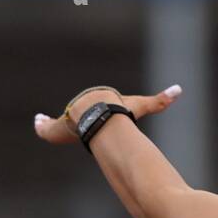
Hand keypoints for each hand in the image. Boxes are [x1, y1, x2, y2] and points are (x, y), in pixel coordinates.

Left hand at [32, 84, 182, 144]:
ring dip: (53, 123)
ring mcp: (68, 120)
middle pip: (76, 115)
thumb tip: (180, 89)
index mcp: (97, 106)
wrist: (98, 110)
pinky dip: (41, 126)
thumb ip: (160, 100)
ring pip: (59, 122)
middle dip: (72, 118)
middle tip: (69, 124)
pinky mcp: (56, 127)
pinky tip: (37, 122)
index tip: (88, 114)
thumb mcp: (141, 105)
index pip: (96, 107)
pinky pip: (46, 128)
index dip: (94, 110)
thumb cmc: (118, 110)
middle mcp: (81, 111)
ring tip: (43, 121)